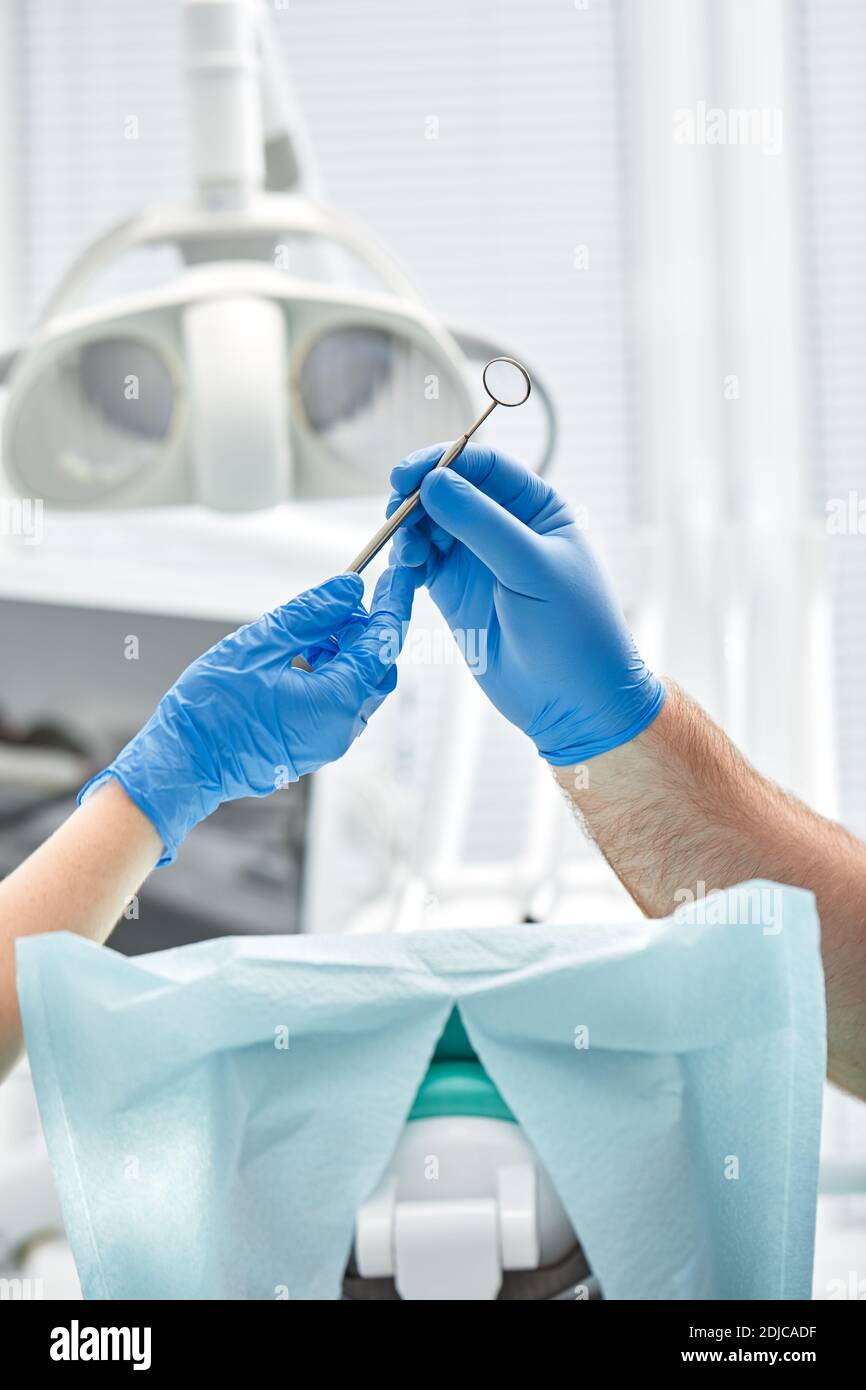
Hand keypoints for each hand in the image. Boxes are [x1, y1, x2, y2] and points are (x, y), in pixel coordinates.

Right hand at [78, 565, 415, 863]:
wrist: (183, 764)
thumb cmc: (210, 710)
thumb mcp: (259, 646)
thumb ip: (310, 614)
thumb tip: (348, 590)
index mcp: (337, 701)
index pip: (383, 644)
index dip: (391, 605)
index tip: (394, 576)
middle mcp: (342, 727)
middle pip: (378, 667)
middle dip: (366, 630)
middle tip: (339, 603)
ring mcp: (329, 741)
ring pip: (360, 685)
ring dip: (345, 651)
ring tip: (310, 629)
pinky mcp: (313, 746)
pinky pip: (340, 703)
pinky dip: (332, 673)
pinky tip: (301, 655)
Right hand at [388, 445, 663, 763]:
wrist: (574, 703)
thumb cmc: (574, 631)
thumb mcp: (531, 568)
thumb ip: (481, 523)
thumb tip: (432, 483)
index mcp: (538, 508)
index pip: (484, 466)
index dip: (442, 461)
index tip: (406, 474)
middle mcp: (505, 527)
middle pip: (448, 491)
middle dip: (417, 497)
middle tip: (395, 512)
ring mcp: (477, 561)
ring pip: (429, 527)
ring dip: (408, 532)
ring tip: (407, 555)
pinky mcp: (455, 594)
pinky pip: (420, 564)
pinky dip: (405, 563)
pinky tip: (404, 573)